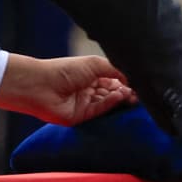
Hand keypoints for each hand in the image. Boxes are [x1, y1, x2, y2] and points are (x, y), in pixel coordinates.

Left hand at [0, 55, 135, 125]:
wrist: (40, 85)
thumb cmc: (64, 70)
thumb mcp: (94, 64)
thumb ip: (115, 70)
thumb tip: (132, 79)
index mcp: (91, 76)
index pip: (114, 80)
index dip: (126, 81)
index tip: (139, 82)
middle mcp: (90, 90)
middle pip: (114, 93)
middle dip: (127, 91)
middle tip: (140, 91)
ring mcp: (86, 104)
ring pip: (109, 103)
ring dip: (121, 98)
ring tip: (132, 93)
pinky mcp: (82, 117)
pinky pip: (101, 110)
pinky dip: (111, 103)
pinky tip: (120, 96)